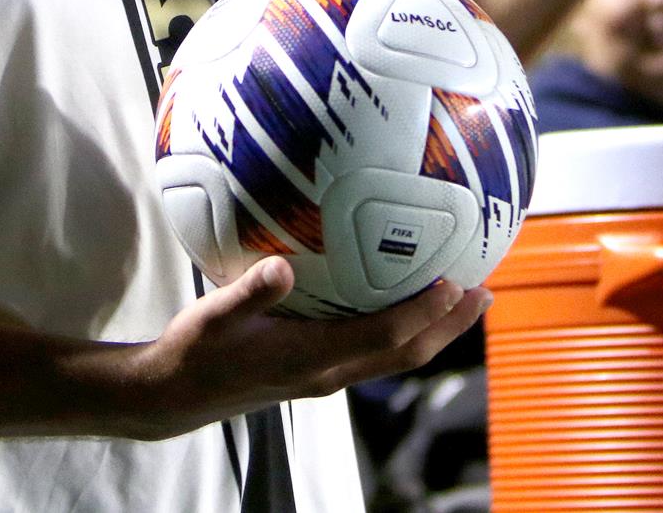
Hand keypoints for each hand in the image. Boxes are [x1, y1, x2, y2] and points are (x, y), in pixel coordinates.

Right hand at [122, 257, 490, 439]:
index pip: (382, 338)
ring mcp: (326, 377)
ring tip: (463, 297)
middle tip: (485, 290)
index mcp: (309, 360)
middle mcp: (328, 374)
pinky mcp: (318, 372)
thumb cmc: (193, 351)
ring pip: (395, 357)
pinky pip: (375, 351)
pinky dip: (402, 327)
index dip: (422, 315)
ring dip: (434, 330)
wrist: (177, 395)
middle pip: (405, 354)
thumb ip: (249, 293)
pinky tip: (401, 298)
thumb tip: (281, 266)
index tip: (453, 284)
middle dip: (448, 326)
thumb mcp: (212, 317)